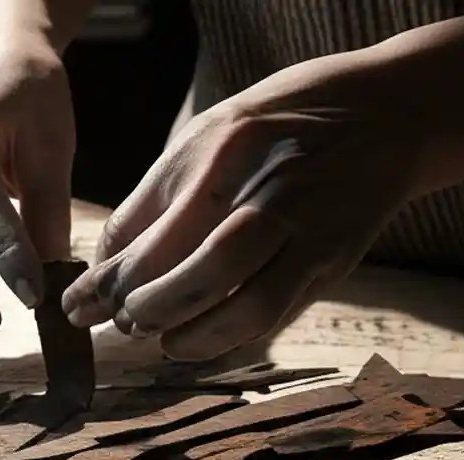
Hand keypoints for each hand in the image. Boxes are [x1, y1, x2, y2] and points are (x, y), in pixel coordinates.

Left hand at [61, 53, 422, 360]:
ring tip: (159, 339)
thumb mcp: (207, 135)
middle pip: (202, 273)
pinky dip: (231, 338)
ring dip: (192, 335)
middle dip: (147, 311)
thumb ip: (157, 198)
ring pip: (247, 306)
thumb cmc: (277, 125)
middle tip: (120, 323)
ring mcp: (310, 231)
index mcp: (227, 152)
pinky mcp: (333, 263)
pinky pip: (276, 315)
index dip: (109, 281)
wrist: (386, 114)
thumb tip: (105, 262)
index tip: (78, 306)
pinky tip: (198, 340)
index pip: (154, 234)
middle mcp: (271, 193)